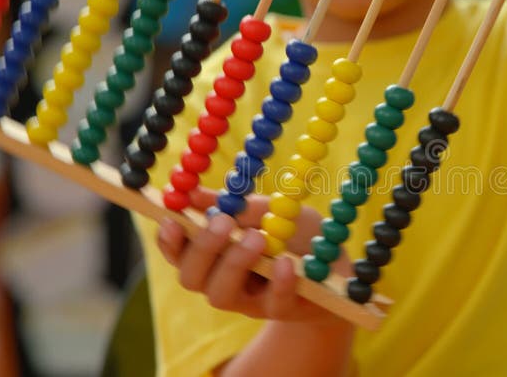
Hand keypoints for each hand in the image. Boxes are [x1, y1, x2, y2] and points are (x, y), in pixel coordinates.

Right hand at [157, 188, 351, 322]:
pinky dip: (277, 283)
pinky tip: (285, 263)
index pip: (178, 253)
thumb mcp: (270, 210)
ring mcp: (249, 301)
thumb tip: (193, 194)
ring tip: (257, 238)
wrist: (337, 267)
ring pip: (221, 295)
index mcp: (214, 255)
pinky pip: (273, 303)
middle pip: (192, 277)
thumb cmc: (295, 233)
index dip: (169, 241)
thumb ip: (237, 205)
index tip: (172, 220)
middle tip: (222, 223)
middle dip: (202, 249)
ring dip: (234, 264)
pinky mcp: (280, 311)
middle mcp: (222, 281)